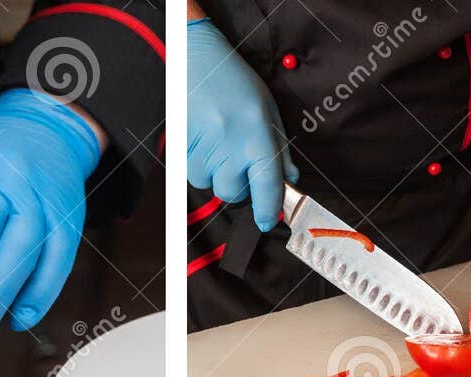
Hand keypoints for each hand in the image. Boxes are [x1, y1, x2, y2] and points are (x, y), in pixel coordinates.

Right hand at [186, 19, 296, 232]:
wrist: (194, 61)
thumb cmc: (232, 82)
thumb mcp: (266, 109)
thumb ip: (278, 148)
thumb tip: (288, 179)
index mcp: (257, 134)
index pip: (267, 186)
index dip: (267, 209)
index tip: (267, 221)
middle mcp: (231, 146)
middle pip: (233, 194)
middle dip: (237, 185)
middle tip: (238, 161)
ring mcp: (204, 151)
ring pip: (210, 185)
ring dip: (215, 173)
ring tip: (216, 142)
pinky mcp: (181, 153)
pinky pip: (192, 175)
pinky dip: (198, 165)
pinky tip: (201, 140)